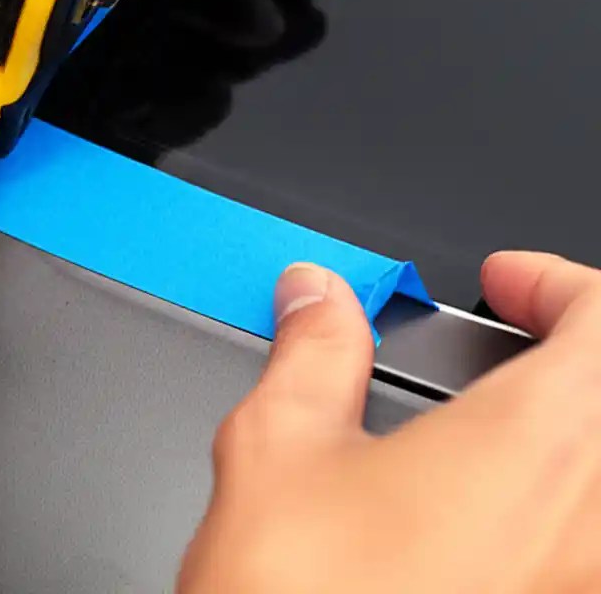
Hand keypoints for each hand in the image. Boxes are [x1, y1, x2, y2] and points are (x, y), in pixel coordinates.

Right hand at [178, 252, 600, 593]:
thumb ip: (314, 352)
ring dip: (572, 432)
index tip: (507, 286)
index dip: (558, 284)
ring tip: (500, 434)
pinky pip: (585, 543)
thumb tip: (317, 297)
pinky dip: (565, 508)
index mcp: (537, 444)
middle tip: (513, 347)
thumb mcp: (278, 451)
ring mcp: (585, 579)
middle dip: (577, 351)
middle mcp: (592, 518)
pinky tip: (492, 525)